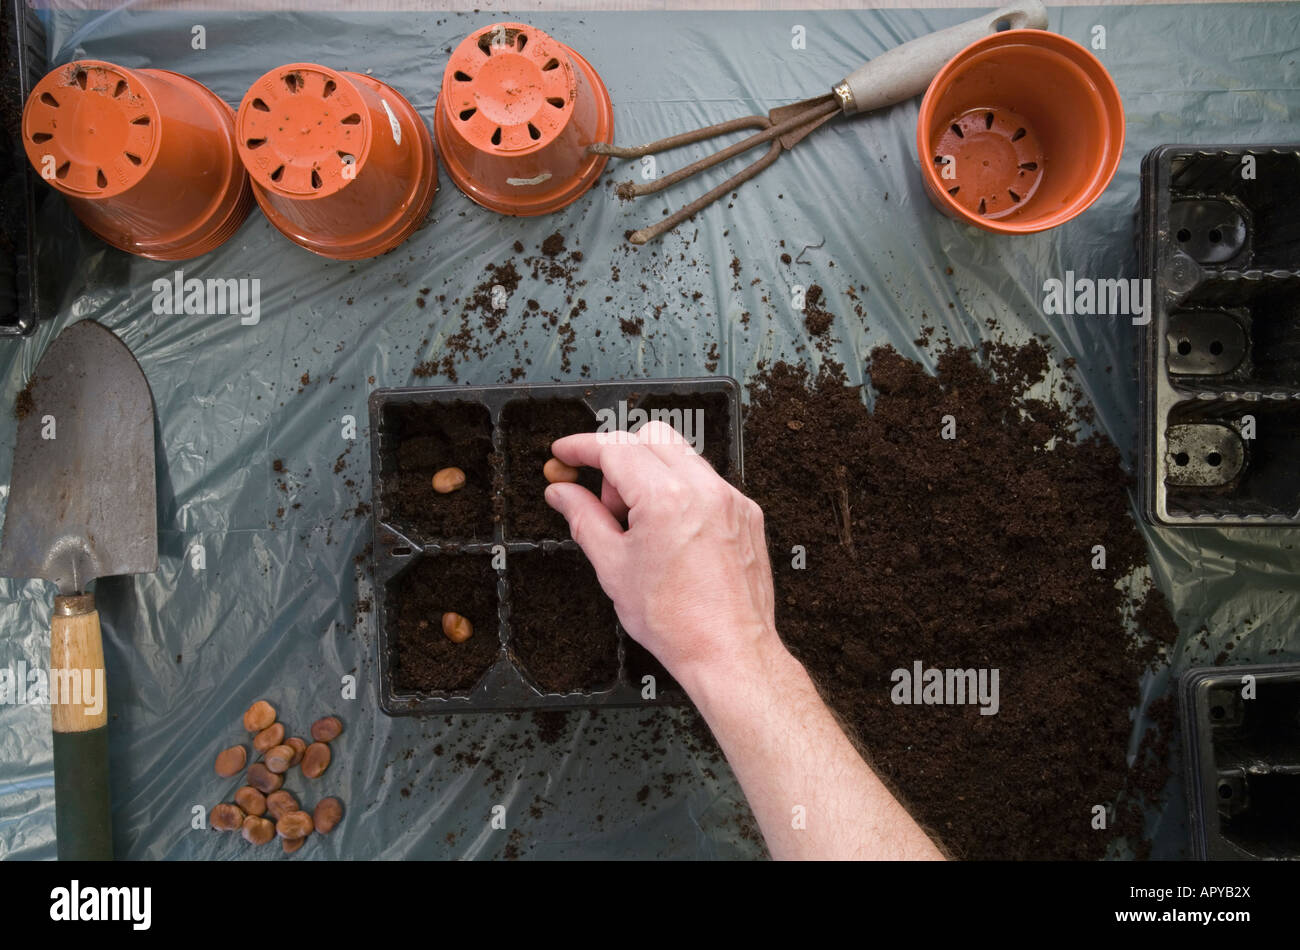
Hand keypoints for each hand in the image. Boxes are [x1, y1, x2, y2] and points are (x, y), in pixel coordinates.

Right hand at [544, 421, 779, 686]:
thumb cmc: (677, 621)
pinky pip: (706, 481)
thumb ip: (584, 520)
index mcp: (667, 498)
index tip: (566, 451)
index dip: (582, 446)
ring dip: (651, 473)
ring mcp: (730, 499)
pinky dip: (680, 491)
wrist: (728, 651)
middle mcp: (704, 489)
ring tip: (641, 525)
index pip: (616, 447)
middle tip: (607, 503)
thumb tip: (563, 494)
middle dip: (619, 459)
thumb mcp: (614, 568)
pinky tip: (670, 532)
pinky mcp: (745, 513)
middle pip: (650, 438)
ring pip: (681, 455)